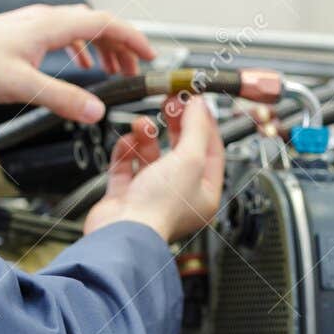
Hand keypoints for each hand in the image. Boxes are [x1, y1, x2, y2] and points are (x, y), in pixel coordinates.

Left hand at [0, 4, 155, 123]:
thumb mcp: (22, 85)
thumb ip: (62, 98)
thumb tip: (98, 111)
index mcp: (52, 26)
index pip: (106, 24)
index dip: (133, 39)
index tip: (151, 56)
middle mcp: (46, 18)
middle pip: (97, 24)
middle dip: (122, 46)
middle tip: (136, 70)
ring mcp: (34, 23)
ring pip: (80, 29)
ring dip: (102, 47)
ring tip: (114, 70)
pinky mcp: (23, 33)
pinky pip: (63, 34)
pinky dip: (80, 48)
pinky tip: (78, 65)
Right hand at [83, 95, 224, 242]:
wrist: (121, 232)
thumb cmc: (159, 208)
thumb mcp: (190, 159)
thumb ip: (196, 128)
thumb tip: (200, 105)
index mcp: (205, 194)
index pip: (212, 151)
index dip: (205, 123)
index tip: (197, 102)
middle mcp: (180, 196)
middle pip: (181, 151)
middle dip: (175, 125)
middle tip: (170, 102)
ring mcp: (150, 195)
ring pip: (152, 155)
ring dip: (147, 135)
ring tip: (144, 123)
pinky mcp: (125, 194)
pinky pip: (127, 164)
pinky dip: (127, 149)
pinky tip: (129, 139)